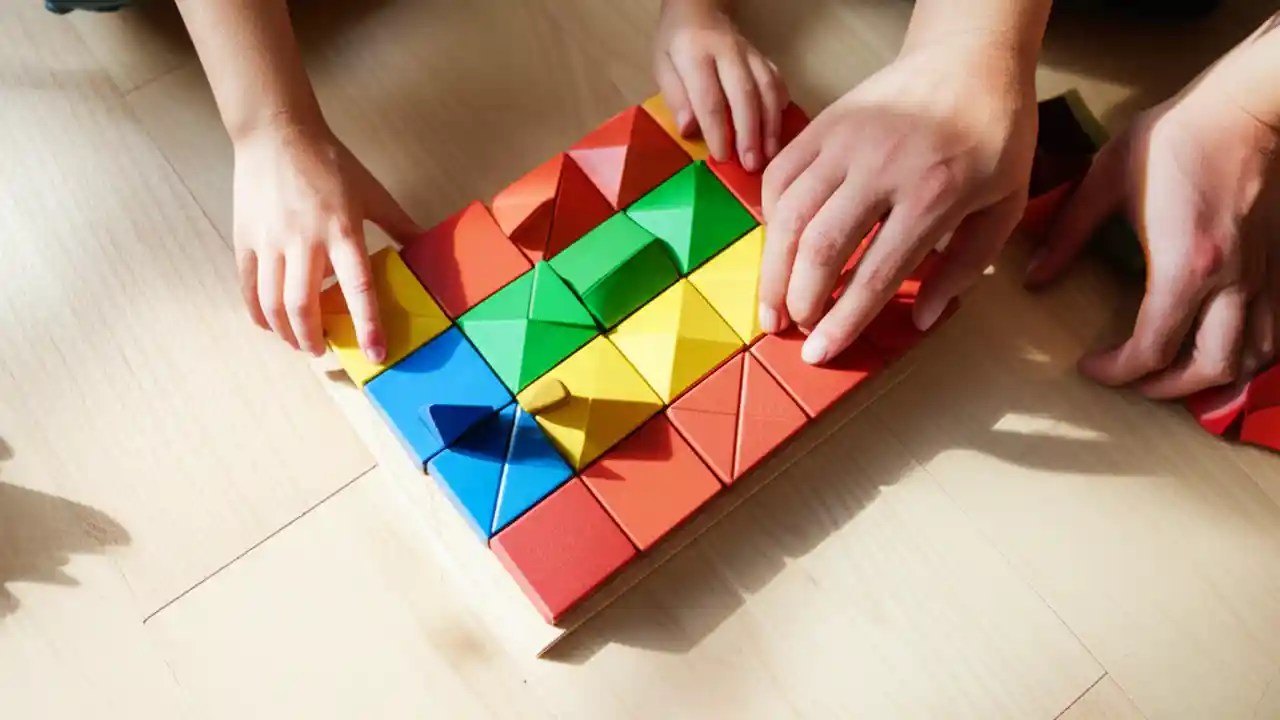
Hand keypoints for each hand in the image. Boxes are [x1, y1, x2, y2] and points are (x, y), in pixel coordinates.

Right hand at [233, 122, 421, 359]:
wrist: (276, 133)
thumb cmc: (329, 162)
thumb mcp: (371, 191)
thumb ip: (398, 224)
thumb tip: (426, 245)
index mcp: (342, 230)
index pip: (357, 287)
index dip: (367, 324)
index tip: (375, 354)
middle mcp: (304, 241)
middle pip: (304, 306)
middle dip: (314, 339)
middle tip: (324, 351)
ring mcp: (270, 242)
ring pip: (273, 303)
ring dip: (287, 332)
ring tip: (299, 343)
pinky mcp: (246, 239)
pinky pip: (248, 288)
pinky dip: (259, 313)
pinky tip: (270, 324)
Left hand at [654, 0, 787, 170]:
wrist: (699, 8)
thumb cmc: (676, 43)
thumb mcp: (663, 66)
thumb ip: (676, 97)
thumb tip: (689, 129)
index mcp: (695, 54)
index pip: (709, 98)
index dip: (717, 131)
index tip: (721, 157)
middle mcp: (727, 51)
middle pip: (744, 95)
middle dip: (750, 133)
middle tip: (752, 164)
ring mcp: (750, 53)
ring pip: (767, 89)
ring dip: (771, 125)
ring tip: (770, 154)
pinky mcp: (764, 57)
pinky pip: (777, 81)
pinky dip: (781, 106)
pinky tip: (781, 128)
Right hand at [759, 37, 1037, 363]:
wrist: (968, 58)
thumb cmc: (993, 136)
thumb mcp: (1003, 204)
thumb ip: (965, 266)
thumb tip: (919, 319)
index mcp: (934, 193)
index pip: (875, 273)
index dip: (844, 321)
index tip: (822, 353)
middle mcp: (881, 167)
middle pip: (819, 247)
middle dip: (799, 300)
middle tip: (794, 330)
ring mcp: (844, 142)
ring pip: (788, 215)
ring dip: (773, 268)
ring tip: (772, 304)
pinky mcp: (821, 125)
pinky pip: (778, 177)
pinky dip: (770, 219)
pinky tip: (778, 247)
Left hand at [1026, 86, 1279, 397]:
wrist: (1250, 103)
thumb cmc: (1178, 135)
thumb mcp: (1106, 178)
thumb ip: (1067, 233)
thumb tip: (1034, 276)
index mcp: (1185, 266)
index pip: (1152, 348)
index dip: (1118, 370)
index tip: (1091, 366)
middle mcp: (1230, 281)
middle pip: (1209, 367)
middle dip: (1166, 389)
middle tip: (1133, 381)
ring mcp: (1262, 274)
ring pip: (1252, 357)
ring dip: (1215, 380)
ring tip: (1179, 379)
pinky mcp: (1278, 262)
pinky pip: (1274, 330)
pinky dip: (1250, 354)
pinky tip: (1224, 350)